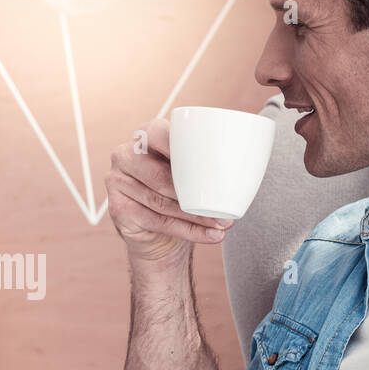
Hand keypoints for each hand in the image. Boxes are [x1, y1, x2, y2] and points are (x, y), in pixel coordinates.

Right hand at [106, 118, 235, 264]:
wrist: (161, 232)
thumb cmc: (182, 192)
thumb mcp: (194, 170)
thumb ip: (208, 157)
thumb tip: (252, 153)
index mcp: (145, 136)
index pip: (158, 133)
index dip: (176, 144)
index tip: (202, 160)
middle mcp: (125, 155)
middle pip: (159, 176)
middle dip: (194, 195)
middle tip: (225, 212)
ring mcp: (116, 181)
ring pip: (161, 202)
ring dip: (195, 217)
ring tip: (222, 225)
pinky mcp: (117, 209)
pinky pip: (156, 221)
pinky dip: (187, 231)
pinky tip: (209, 236)